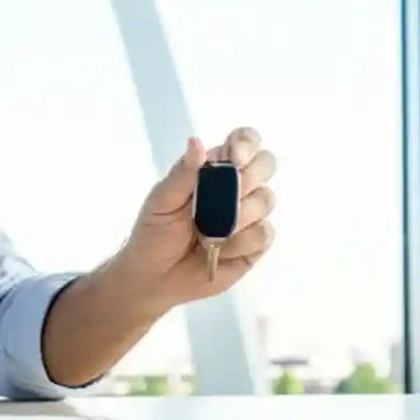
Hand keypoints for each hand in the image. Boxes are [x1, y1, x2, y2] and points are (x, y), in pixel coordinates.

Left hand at [114, 127, 277, 308]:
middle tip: (225, 198)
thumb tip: (196, 141)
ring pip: (266, 199)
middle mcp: (235, 188)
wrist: (154, 278)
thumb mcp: (161, 201)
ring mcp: (249, 216)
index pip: (242, 142)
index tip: (235, 160)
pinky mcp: (256, 244)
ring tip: (207, 233)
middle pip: (266, 164)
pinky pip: (264, 233)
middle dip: (249, 178)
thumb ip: (183, 174)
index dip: (245, 144)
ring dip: (237, 217)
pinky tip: (219, 250)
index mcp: (212, 170)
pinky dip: (240, 242)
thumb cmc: (153, 233)